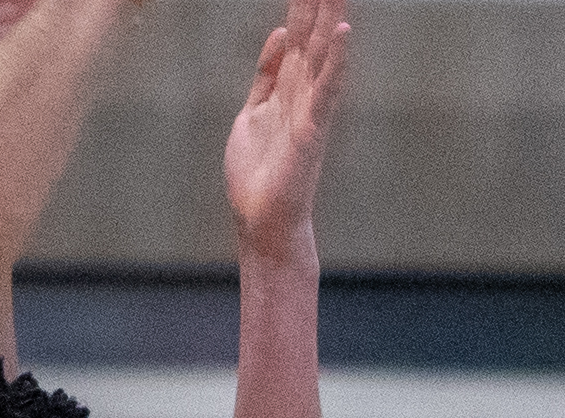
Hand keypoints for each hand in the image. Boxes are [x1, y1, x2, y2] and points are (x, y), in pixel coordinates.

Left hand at [223, 0, 349, 257]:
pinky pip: (325, 91)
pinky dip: (334, 63)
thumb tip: (278, 35)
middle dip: (319, 3)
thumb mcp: (252, 113)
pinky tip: (341, 35)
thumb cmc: (258, 172)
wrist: (262, 218)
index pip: (297, 35)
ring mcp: (310, 109)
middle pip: (312, 36)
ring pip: (321, 55)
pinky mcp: (311, 130)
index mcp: (286, 87)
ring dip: (330, 19)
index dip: (302, 4)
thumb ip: (266, 76)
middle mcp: (303, 92)